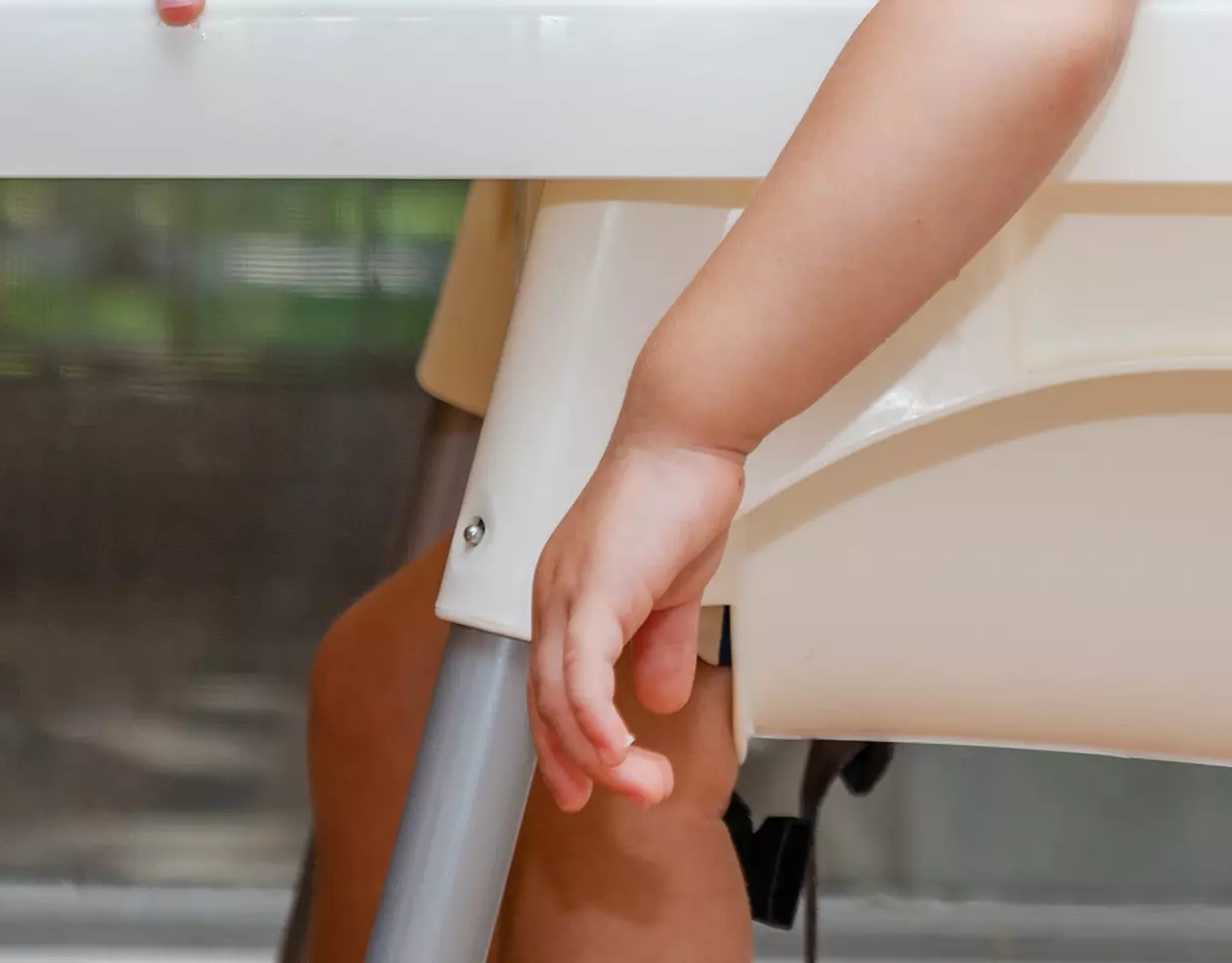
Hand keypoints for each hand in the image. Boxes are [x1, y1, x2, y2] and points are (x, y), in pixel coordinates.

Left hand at [527, 432, 744, 810]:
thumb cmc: (675, 494)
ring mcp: (566, 595)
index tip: (588, 785)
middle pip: (544, 705)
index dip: (564, 743)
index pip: (548, 689)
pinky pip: (581, 673)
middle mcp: (552, 599)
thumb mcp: (671, 587)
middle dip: (578, 764)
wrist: (687, 438)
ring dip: (600, 755)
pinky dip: (596, 721)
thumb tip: (663, 697)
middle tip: (628, 795)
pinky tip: (618, 752)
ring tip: (645, 782)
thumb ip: (661, 643)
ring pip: (561, 699)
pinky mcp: (593, 591)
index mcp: (566, 599)